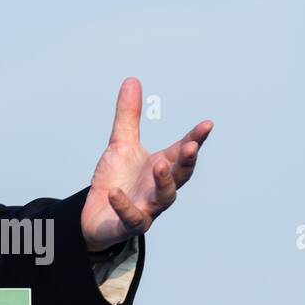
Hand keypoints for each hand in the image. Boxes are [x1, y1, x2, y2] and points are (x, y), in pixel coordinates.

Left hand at [81, 77, 211, 251]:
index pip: (182, 151)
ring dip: (164, 182)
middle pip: (180, 175)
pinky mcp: (129, 224)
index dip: (195, 138)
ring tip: (159, 165)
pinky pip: (132, 218)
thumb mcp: (120, 144)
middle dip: (187, 161)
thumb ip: (128, 116)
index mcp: (162, 167)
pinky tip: (115, 193)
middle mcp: (159, 188)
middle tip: (192, 146)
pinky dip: (125, 206)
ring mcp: (147, 208)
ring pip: (163, 198)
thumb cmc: (116, 180)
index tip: (207, 124)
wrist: (96, 216)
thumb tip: (132, 80)